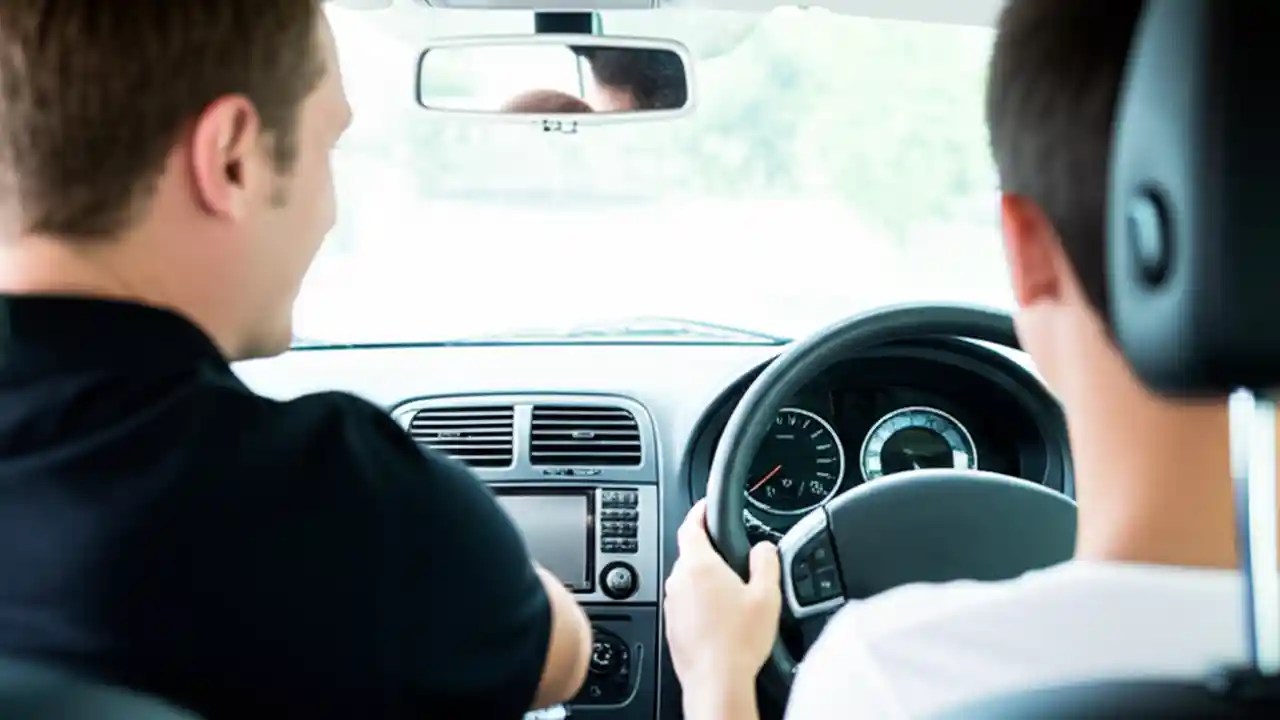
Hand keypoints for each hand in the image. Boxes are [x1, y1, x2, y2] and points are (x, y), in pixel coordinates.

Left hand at [664, 500, 781, 701]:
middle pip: (690, 553)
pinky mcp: (672, 624)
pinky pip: (686, 603)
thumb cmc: (739, 641)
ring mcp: (672, 604)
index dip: (698, 512)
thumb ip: (766, 561)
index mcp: (699, 565)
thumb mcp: (767, 595)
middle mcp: (678, 581)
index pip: (690, 525)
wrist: (717, 681)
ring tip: (733, 596)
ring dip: (706, 581)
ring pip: (688, 580)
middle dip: (710, 552)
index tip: (705, 507)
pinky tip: (721, 619)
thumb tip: (763, 548)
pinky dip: (700, 603)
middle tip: (733, 558)